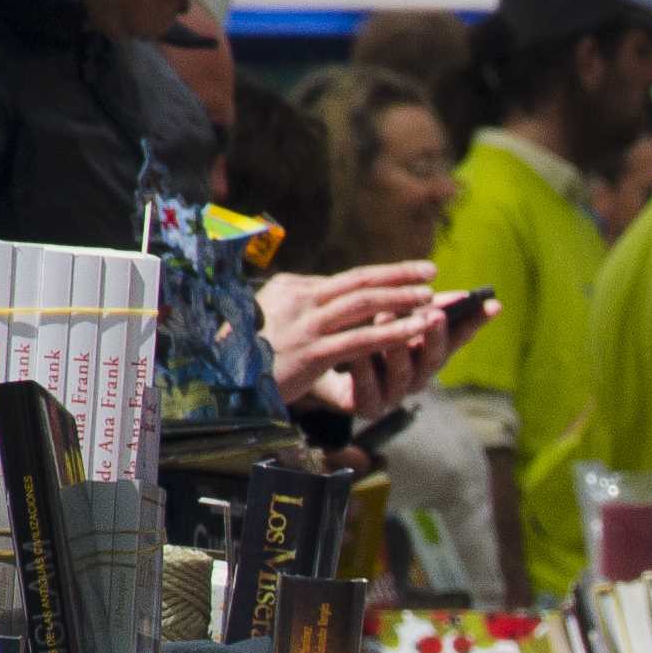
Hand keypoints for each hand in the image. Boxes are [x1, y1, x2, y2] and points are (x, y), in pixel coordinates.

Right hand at [261, 263, 449, 422]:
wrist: (220, 380)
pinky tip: (416, 331)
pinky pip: (360, 340)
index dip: (383, 275)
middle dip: (398, 276)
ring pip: (362, 305)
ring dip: (401, 300)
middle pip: (358, 282)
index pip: (346, 279)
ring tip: (431, 299)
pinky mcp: (311, 353)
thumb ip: (305, 306)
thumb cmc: (248, 352)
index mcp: (291, 288)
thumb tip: (337, 294)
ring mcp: (305, 326)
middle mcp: (299, 300)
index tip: (411, 272)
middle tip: (431, 271)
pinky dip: (392, 333)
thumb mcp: (274, 319)